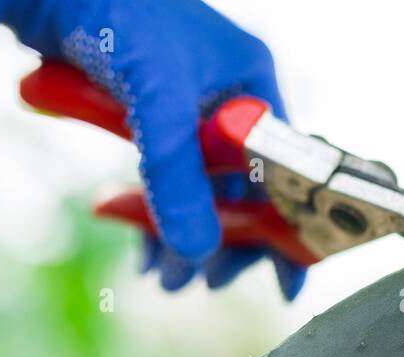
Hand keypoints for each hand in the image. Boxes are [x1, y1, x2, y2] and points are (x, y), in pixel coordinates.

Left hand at [0, 0, 306, 298]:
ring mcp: (186, 106)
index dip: (284, 228)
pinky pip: (164, 176)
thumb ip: (177, 176)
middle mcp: (227, 97)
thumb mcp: (158, 99)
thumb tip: (197, 252)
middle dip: (224, 241)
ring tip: (163, 278)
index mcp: (252, 85)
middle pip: (242, 188)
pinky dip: (153, 211)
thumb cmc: (117, 15)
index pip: (285, 172)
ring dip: (183, 235)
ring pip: (200, 188)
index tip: (281, 282)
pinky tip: (137, 242)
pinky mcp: (145, 112)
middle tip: (201, 283)